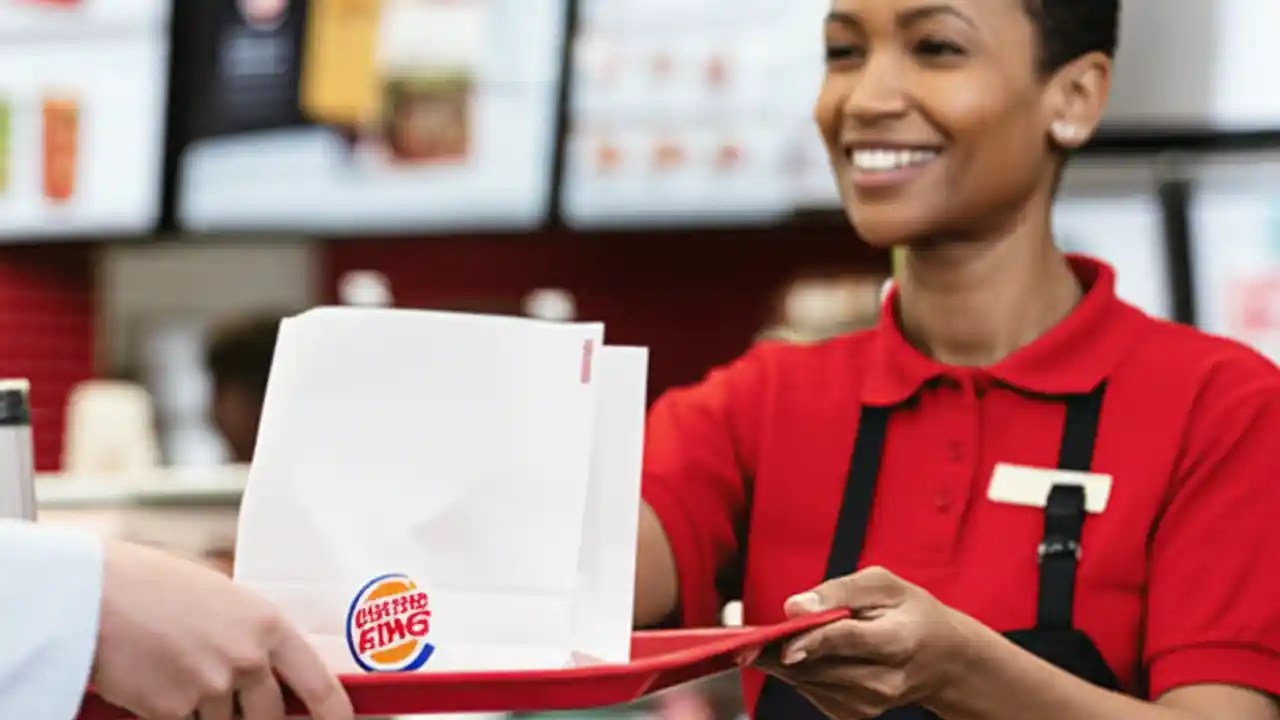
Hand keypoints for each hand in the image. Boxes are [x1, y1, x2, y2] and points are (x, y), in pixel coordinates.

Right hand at [92, 541, 353, 719]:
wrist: (97, 593)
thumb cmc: (154, 587)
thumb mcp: (223, 602)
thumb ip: (251, 637)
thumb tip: (267, 673)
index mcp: (268, 626)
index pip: (319, 685)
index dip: (334, 714)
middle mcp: (247, 659)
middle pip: (269, 716)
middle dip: (253, 716)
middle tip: (223, 690)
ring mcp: (210, 689)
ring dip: (204, 711)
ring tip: (175, 669)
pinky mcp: (171, 710)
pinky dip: (169, 714)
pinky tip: (153, 682)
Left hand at [756, 567, 969, 719]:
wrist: (941, 661)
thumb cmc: (910, 614)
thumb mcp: (884, 585)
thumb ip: (840, 591)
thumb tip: (795, 606)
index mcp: (897, 641)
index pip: (847, 641)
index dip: (812, 641)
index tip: (783, 642)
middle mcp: (884, 681)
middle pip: (820, 666)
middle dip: (780, 651)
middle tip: (749, 639)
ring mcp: (869, 703)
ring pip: (808, 680)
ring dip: (784, 660)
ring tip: (775, 639)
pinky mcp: (853, 714)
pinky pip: (809, 690)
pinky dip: (799, 670)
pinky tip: (804, 654)